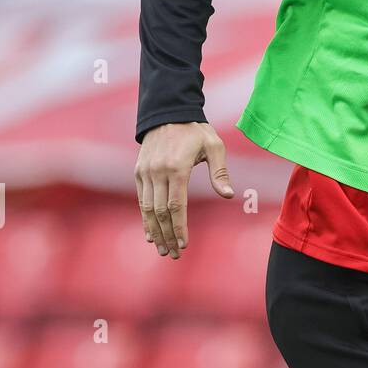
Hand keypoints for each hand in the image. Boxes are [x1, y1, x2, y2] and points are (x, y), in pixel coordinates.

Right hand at [134, 121, 234, 258]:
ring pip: (148, 209)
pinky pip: (142, 199)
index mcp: (177, 168)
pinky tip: (151, 232)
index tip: (184, 244)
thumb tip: (229, 196)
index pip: (176, 205)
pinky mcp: (139, 172)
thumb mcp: (214, 146)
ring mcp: (145, 173)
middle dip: (167, 235)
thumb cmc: (196, 131)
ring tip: (162, 249)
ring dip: (155, 231)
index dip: (179, 227)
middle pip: (160, 212)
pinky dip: (145, 218)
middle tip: (174, 254)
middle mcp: (157, 172)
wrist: (168, 113)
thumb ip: (220, 173)